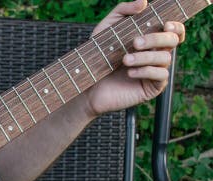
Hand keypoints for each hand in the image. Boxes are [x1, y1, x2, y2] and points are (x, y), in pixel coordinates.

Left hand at [86, 0, 185, 115]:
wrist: (88, 85)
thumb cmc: (99, 56)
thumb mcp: (107, 29)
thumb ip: (123, 11)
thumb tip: (144, 2)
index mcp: (152, 40)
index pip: (174, 31)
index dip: (176, 26)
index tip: (166, 24)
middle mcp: (157, 54)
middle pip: (172, 41)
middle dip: (156, 39)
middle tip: (135, 42)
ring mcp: (156, 71)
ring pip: (165, 58)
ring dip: (145, 57)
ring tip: (125, 59)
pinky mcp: (152, 87)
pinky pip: (160, 76)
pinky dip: (145, 71)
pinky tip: (130, 72)